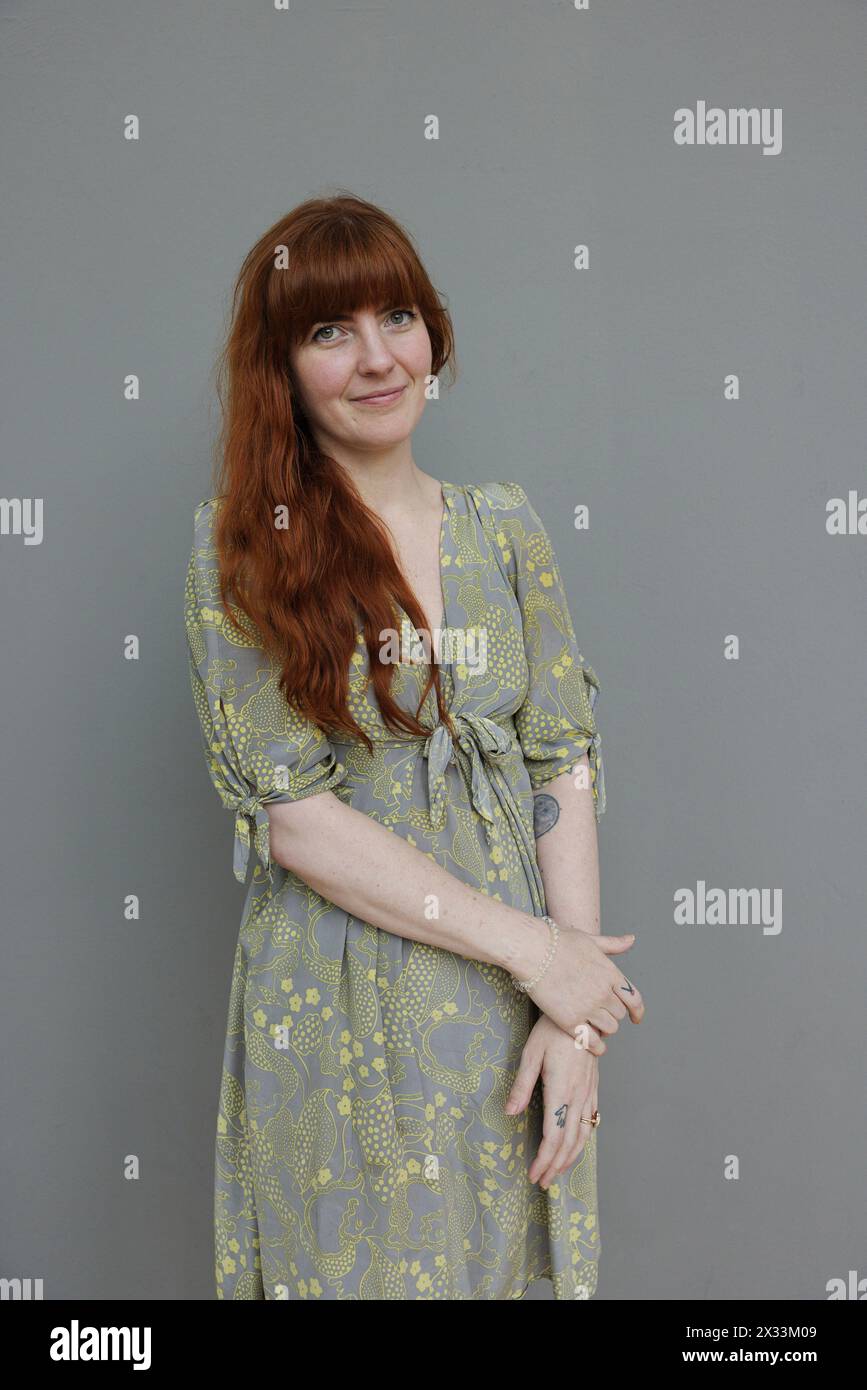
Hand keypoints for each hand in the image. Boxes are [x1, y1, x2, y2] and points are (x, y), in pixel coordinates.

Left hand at [505, 1014, 600, 1188]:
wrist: (583, 1013)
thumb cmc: (552, 1030)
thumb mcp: (531, 1054)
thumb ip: (521, 1085)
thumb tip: (510, 1112)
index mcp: (561, 1090)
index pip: (553, 1136)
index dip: (544, 1159)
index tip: (534, 1174)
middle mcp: (578, 1096)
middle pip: (569, 1142)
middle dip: (556, 1166)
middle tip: (543, 1182)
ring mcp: (589, 1093)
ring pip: (584, 1135)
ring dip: (570, 1158)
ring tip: (557, 1172)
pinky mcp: (593, 1088)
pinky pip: (591, 1121)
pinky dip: (583, 1141)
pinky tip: (575, 1147)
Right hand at [520, 923, 643, 1038]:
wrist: (533, 951)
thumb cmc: (558, 941)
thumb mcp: (590, 939)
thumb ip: (612, 944)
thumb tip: (631, 939)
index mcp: (610, 973)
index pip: (634, 998)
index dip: (637, 1011)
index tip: (636, 1018)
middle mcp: (603, 992)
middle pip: (619, 1014)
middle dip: (612, 1015)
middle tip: (601, 1015)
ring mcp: (587, 1007)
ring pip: (609, 1028)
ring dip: (604, 1029)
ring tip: (594, 1027)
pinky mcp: (570, 1021)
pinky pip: (591, 1041)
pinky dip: (595, 1046)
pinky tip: (593, 1045)